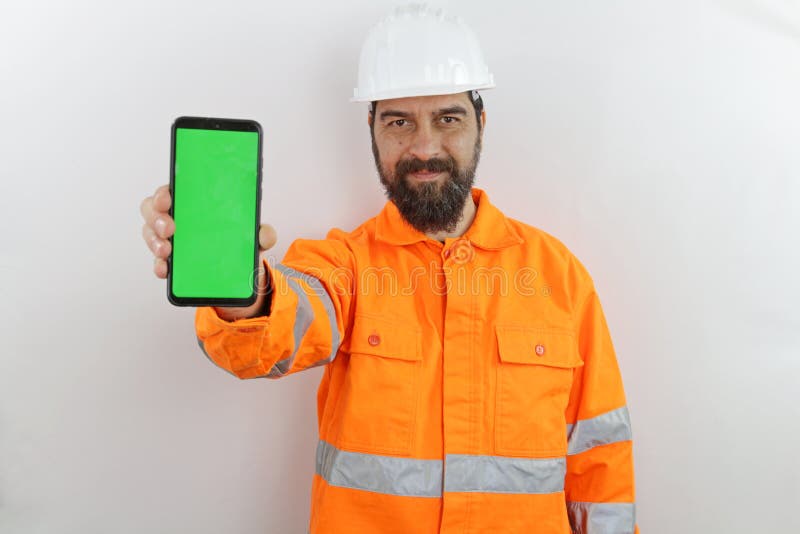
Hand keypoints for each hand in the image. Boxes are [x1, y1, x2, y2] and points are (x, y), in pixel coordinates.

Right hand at [140, 184, 277, 317]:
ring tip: (166, 250)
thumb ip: (263, 233)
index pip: (172, 189)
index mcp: (195, 202)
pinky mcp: (171, 262)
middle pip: (153, 210)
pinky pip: (159, 262)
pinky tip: (166, 270)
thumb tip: (265, 234)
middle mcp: (178, 217)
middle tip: (169, 228)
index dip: (164, 192)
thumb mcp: (255, 237)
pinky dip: (160, 266)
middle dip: (156, 217)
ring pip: (151, 234)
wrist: (241, 274)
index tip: (167, 199)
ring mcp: (171, 239)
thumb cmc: (240, 242)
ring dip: (154, 241)